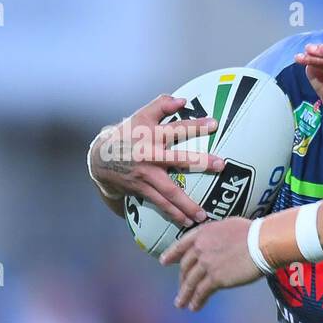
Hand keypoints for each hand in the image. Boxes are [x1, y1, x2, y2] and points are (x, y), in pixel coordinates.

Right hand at [87, 94, 225, 225]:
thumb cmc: (127, 135)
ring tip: (204, 215)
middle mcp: (149, 155)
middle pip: (177, 160)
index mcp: (150, 135)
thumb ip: (161, 106)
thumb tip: (183, 100)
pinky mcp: (141, 189)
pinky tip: (188, 223)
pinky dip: (173, 214)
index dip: (195, 125)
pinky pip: (160, 204)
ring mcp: (145, 175)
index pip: (176, 128)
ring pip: (169, 190)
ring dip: (187, 204)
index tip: (215, 124)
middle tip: (221, 165)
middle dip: (200, 162)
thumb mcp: (140, 117)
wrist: (100, 160)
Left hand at [160, 217, 261, 310]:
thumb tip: (219, 242)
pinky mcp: (215, 278)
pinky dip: (197, 300)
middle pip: (185, 267)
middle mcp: (200, 249)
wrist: (262, 242)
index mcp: (203, 234)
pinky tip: (194, 307)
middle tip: (181, 288)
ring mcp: (206, 264)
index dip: (172, 254)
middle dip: (182, 279)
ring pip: (190, 282)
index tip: (164, 261)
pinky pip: (202, 292)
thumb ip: (218, 234)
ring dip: (185, 294)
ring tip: (181, 304)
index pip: (182, 245)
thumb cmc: (254, 232)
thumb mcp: (229, 225)